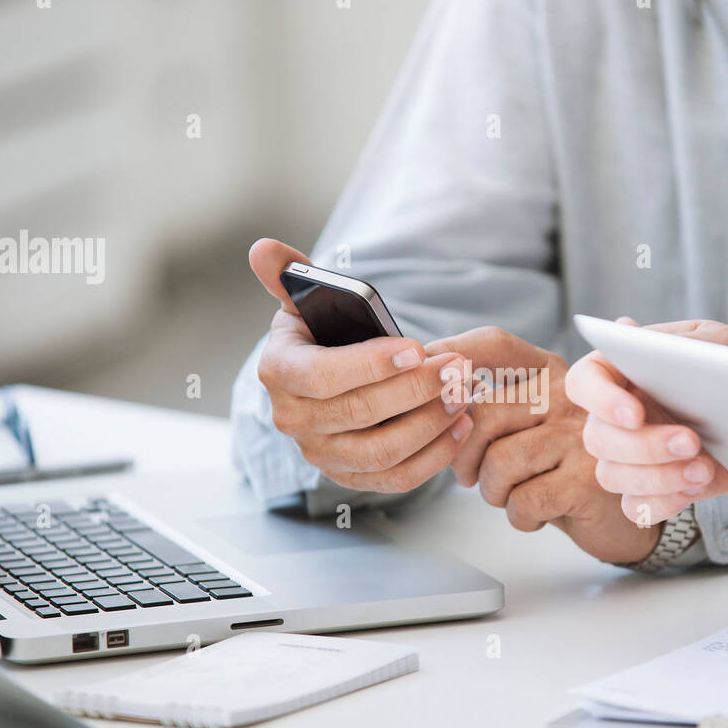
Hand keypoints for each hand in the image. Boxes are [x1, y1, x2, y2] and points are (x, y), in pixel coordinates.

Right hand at [249, 238, 472, 493]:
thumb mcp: (306, 301)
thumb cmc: (325, 335)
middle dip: (415, 389)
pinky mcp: (350, 476)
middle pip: (359, 413)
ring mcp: (321, 453)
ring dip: (430, 424)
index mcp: (279, 371)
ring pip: (381, 451)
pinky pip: (395, 477)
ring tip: (464, 394)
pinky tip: (461, 426)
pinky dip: (433, 456)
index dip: (369, 365)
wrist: (329, 379)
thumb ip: (290, 274)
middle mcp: (293, 419)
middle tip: (457, 368)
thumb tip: (263, 250)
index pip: (320, 375)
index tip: (417, 348)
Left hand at [424, 326, 660, 562]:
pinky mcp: (589, 479)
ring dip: (493, 493)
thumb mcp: (535, 427)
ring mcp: (582, 435)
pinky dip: (520, 517)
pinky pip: (524, 500)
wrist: (626, 514)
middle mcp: (570, 394)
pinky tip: (537, 514)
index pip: (494, 346)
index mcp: (552, 371)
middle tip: (472, 478)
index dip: (451, 354)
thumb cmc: (565, 469)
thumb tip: (427, 396)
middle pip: (484, 413)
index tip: (421, 377)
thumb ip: (495, 407)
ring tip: (512, 496)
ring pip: (499, 462)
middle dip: (463, 456)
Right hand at [565, 317, 727, 525]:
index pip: (584, 381)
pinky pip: (634, 506)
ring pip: (611, 476)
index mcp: (629, 369)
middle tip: (691, 440)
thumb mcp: (725, 344)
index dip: (599, 399)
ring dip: (656, 477)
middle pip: (597, 438)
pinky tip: (694, 487)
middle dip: (643, 446)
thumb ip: (680, 344)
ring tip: (704, 467)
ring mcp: (635, 454)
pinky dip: (661, 502)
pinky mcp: (655, 487)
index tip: (635, 413)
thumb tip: (628, 334)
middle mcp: (622, 413)